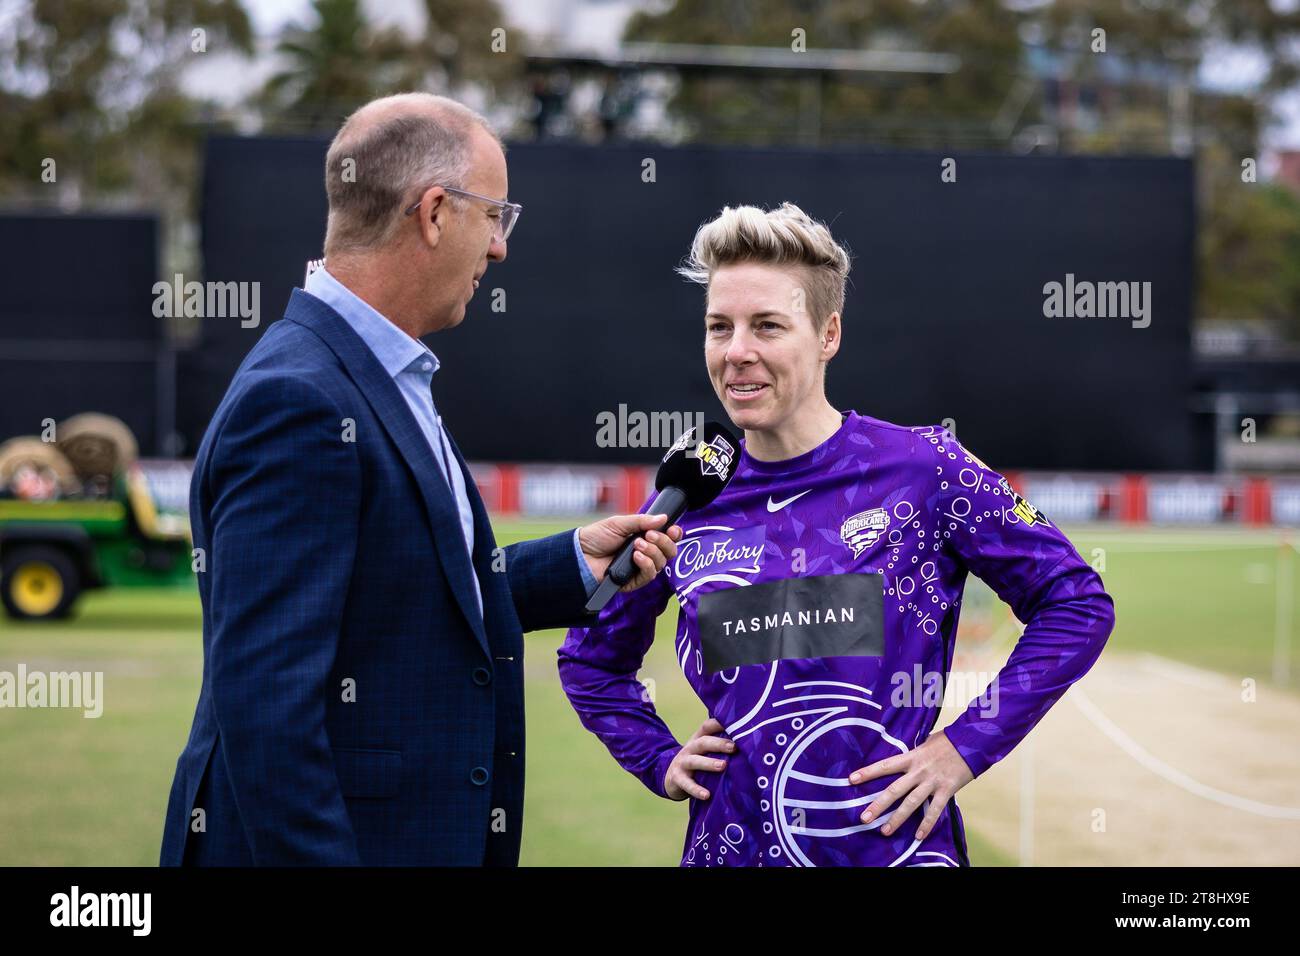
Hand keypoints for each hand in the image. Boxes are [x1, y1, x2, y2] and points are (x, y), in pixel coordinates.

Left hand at [578, 513, 682, 591]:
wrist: (580, 553)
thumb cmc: (597, 537)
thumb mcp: (619, 523)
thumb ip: (642, 521)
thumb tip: (663, 518)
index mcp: (644, 538)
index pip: (667, 539)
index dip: (674, 535)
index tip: (673, 530)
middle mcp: (645, 553)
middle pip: (668, 552)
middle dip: (663, 542)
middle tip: (648, 535)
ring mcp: (639, 568)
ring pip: (660, 563)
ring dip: (652, 552)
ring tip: (636, 545)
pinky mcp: (633, 581)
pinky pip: (649, 576)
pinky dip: (646, 564)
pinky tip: (636, 556)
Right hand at [663, 718, 733, 800]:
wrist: (670, 777)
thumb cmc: (696, 763)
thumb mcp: (705, 752)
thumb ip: (720, 747)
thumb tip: (748, 742)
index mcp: (698, 740)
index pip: (707, 727)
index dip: (719, 723)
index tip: (736, 723)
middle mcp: (690, 749)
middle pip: (703, 742)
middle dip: (719, 744)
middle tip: (734, 747)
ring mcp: (682, 763)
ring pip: (695, 761)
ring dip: (709, 763)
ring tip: (723, 766)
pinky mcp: (677, 779)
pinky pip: (687, 784)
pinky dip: (696, 789)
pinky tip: (706, 795)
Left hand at [848, 729, 974, 840]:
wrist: (972, 741)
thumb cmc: (948, 741)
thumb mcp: (926, 743)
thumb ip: (914, 754)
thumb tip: (904, 759)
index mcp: (912, 757)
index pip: (885, 765)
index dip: (868, 772)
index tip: (851, 779)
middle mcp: (919, 771)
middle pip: (894, 790)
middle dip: (877, 805)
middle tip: (864, 818)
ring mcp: (932, 782)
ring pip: (911, 803)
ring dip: (897, 819)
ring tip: (885, 831)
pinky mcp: (946, 790)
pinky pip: (935, 810)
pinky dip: (927, 824)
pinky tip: (918, 836)